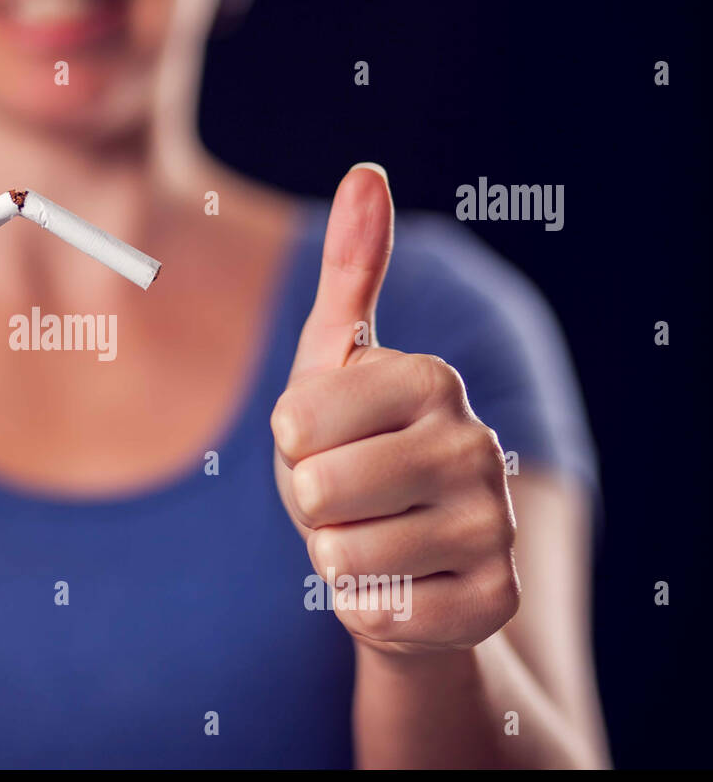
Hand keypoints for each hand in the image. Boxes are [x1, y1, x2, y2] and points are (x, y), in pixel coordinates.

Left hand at [272, 165, 517, 654]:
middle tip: (348, 499)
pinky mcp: (490, 601)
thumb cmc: (350, 455)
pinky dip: (365, 606)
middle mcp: (475, 444)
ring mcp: (491, 526)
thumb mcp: (333, 366)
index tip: (323, 441)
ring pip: (342, 556)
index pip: (297, 420)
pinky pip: (376, 611)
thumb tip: (365, 170)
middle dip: (310, 506)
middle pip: (317, 489)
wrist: (400, 561)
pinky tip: (398, 585)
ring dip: (335, 557)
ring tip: (371, 539)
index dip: (290, 444)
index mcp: (430, 378)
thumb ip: (348, 273)